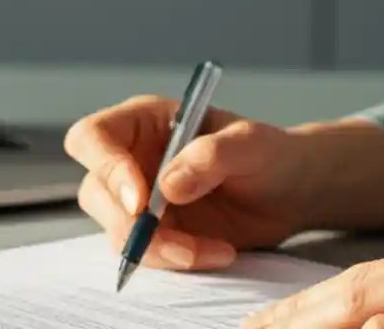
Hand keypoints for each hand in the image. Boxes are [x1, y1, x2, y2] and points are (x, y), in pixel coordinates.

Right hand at [63, 95, 315, 271]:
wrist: (291, 191)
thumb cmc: (269, 152)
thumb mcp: (251, 143)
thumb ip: (211, 155)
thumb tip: (169, 186)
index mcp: (143, 122)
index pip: (93, 137)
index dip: (105, 167)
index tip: (140, 199)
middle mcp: (132, 158)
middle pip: (96, 191)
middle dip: (131, 222)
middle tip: (179, 240)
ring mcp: (140, 199)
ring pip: (118, 230)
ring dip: (160, 249)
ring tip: (213, 250)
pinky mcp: (156, 232)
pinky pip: (147, 254)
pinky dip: (178, 261)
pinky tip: (218, 253)